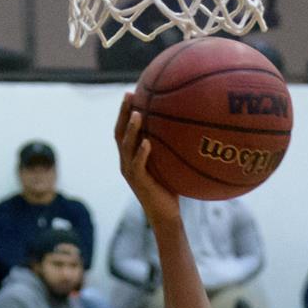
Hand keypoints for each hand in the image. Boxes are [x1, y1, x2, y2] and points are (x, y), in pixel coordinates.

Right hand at [114, 98, 182, 227]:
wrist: (166, 215)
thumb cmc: (170, 188)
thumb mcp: (168, 164)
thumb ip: (170, 147)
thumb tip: (188, 126)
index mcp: (131, 156)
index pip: (123, 129)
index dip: (125, 111)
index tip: (132, 92)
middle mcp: (126, 162)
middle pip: (119, 133)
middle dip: (124, 113)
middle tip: (130, 95)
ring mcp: (130, 172)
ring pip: (126, 146)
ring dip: (132, 129)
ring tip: (138, 114)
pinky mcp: (138, 182)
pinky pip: (137, 165)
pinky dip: (141, 153)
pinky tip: (147, 142)